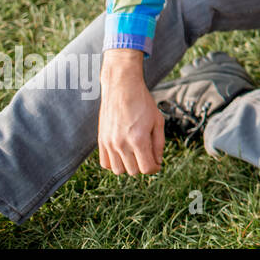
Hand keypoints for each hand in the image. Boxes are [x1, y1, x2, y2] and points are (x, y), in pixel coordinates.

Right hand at [98, 49, 164, 175]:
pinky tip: (122, 153)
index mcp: (139, 140)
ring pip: (118, 170)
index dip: (155, 168)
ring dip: (128, 166)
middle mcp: (121, 144)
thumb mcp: (158, 121)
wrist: (122, 88)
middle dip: (143, 165)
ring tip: (135, 153)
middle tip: (147, 153)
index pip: (147, 168)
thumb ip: (159, 144)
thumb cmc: (143, 103)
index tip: (157, 163)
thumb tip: (158, 162)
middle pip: (133, 171)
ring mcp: (109, 143)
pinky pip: (105, 163)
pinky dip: (114, 163)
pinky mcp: (101, 141)